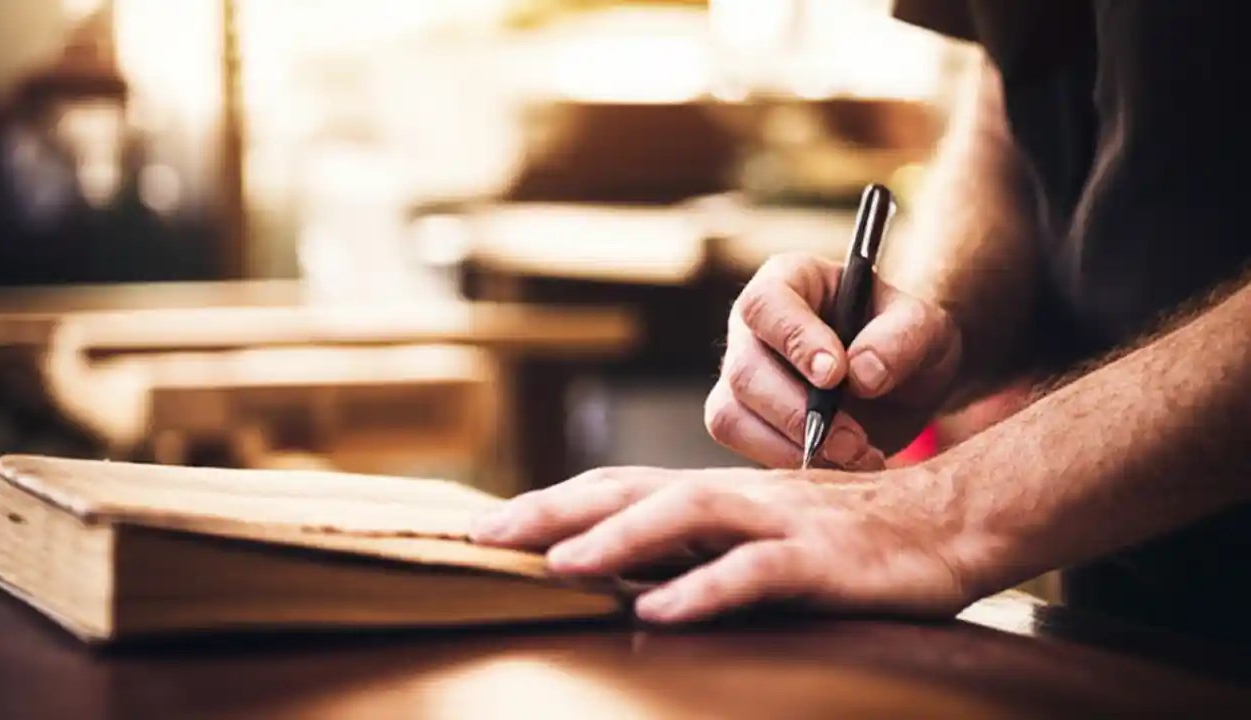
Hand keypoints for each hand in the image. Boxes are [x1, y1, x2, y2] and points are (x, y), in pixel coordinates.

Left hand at [470, 466, 980, 623]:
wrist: (949, 520)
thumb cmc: (849, 536)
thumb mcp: (763, 533)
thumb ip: (701, 545)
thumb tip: (625, 572)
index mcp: (718, 493)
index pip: (621, 486)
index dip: (555, 502)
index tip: (491, 523)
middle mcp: (739, 496)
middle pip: (635, 489)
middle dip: (557, 511)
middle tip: (486, 534)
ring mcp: (780, 521)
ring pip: (688, 516)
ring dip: (619, 538)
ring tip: (558, 564)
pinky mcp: (821, 558)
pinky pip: (756, 571)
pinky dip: (704, 588)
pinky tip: (659, 609)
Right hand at [708, 253, 961, 468]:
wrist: (903, 386)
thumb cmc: (904, 340)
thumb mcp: (924, 326)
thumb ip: (901, 338)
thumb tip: (863, 374)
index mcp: (790, 280)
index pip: (767, 303)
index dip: (795, 340)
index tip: (835, 375)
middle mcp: (753, 326)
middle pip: (745, 369)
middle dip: (799, 413)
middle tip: (853, 439)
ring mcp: (740, 374)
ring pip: (731, 414)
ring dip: (790, 445)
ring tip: (852, 453)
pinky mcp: (742, 419)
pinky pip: (742, 444)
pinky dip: (788, 462)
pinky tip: (837, 463)